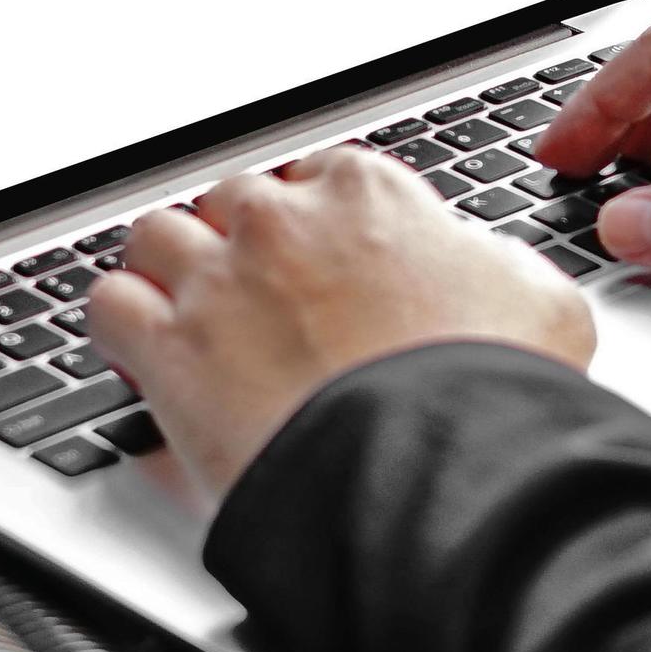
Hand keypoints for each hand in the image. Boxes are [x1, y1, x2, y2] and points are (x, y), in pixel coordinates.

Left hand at [88, 147, 595, 502]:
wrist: (432, 476)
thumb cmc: (491, 393)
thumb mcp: (541, 302)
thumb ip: (492, 265)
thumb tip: (481, 268)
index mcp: (370, 194)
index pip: (319, 175)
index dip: (320, 221)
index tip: (324, 255)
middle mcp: (284, 219)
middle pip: (234, 199)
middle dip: (244, 242)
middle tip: (260, 293)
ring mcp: (218, 279)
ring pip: (158, 235)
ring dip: (171, 270)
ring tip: (187, 313)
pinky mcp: (168, 348)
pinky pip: (108, 305)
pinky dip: (120, 326)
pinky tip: (139, 353)